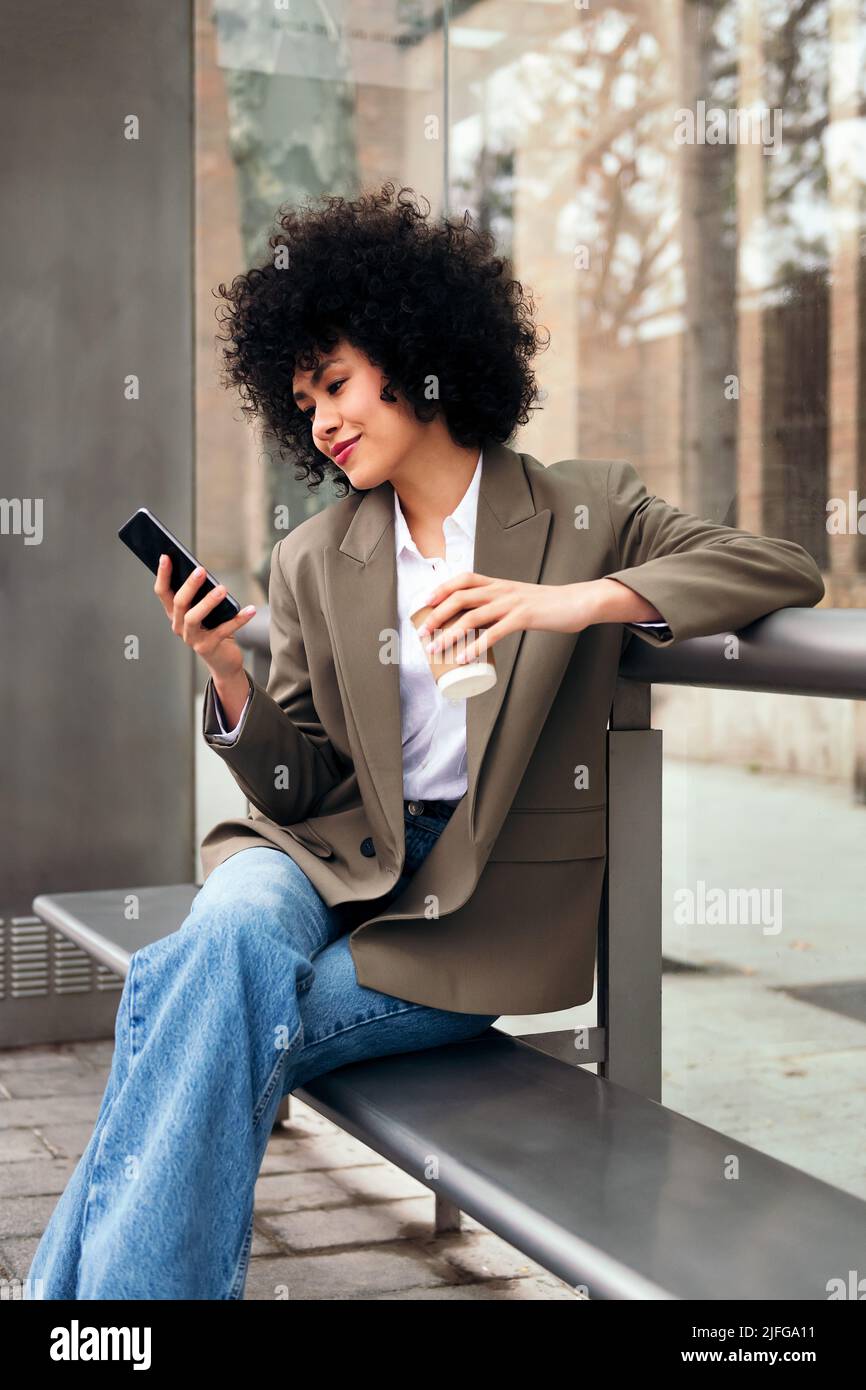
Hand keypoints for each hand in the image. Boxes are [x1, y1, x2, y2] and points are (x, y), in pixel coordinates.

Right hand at [154, 555, 256, 681]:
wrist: (223, 661)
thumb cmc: (214, 629)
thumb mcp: (205, 610)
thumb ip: (201, 594)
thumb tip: (204, 572)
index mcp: (175, 614)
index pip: (163, 592)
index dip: (163, 575)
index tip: (166, 556)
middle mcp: (179, 626)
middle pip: (179, 603)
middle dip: (189, 585)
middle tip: (201, 570)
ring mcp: (191, 639)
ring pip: (194, 617)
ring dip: (208, 602)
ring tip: (222, 589)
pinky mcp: (208, 648)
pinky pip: (223, 631)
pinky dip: (238, 619)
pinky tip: (250, 609)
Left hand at [417, 572, 598, 664]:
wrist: (576, 602)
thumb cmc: (545, 605)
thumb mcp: (517, 599)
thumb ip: (498, 605)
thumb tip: (476, 622)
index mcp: (498, 583)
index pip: (462, 579)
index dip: (440, 589)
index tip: (424, 604)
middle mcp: (501, 590)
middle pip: (460, 597)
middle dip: (437, 615)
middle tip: (423, 633)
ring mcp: (512, 603)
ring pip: (472, 616)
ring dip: (450, 634)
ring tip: (436, 650)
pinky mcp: (523, 617)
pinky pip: (494, 633)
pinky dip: (475, 647)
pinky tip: (465, 658)